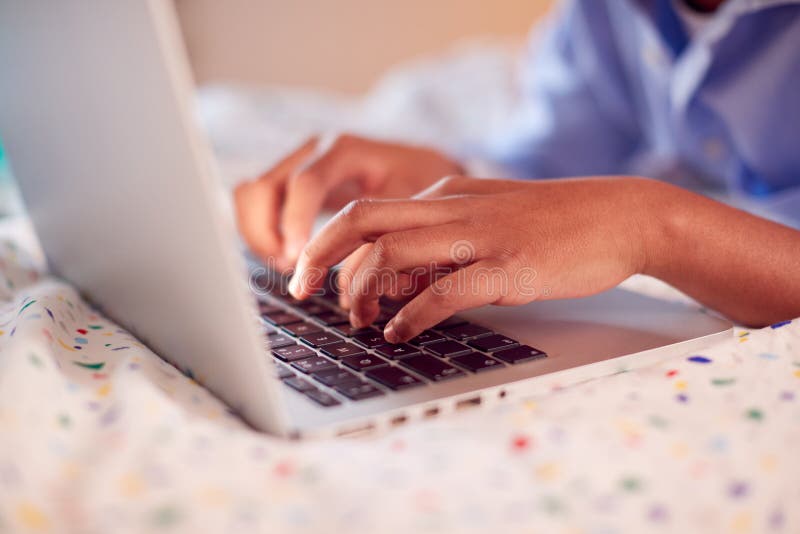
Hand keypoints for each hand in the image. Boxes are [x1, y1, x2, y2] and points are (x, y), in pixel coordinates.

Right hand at [233, 134, 462, 269]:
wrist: (424, 164)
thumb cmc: (423, 186)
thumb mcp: (413, 209)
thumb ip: (383, 245)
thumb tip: (349, 297)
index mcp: (346, 151)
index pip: (306, 182)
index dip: (296, 223)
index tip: (298, 261)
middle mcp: (313, 153)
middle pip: (260, 187)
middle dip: (266, 235)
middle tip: (291, 269)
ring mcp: (297, 164)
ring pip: (248, 196)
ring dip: (259, 236)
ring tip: (289, 266)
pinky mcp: (290, 182)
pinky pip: (256, 205)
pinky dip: (262, 234)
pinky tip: (289, 258)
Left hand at [288, 175, 657, 341]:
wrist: (619, 217)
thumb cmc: (552, 225)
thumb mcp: (485, 223)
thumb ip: (438, 247)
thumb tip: (391, 285)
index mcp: (444, 195)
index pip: (366, 214)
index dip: (330, 248)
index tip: (316, 280)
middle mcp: (452, 208)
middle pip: (360, 220)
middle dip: (318, 256)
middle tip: (300, 291)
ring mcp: (479, 235)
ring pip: (390, 252)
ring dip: (359, 291)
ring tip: (357, 322)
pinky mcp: (507, 266)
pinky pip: (441, 292)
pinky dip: (410, 317)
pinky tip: (400, 335)